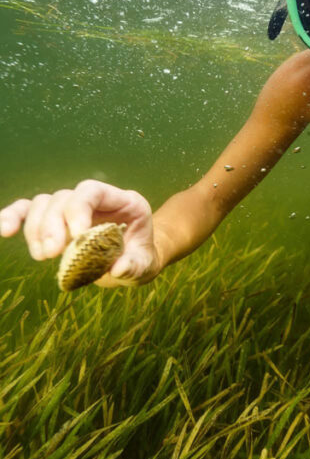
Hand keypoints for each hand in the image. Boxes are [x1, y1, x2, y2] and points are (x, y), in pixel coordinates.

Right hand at [0, 180, 158, 285]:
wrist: (135, 263)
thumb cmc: (142, 259)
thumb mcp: (146, 264)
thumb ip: (135, 265)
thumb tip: (119, 268)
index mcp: (123, 201)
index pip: (93, 190)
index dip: (79, 207)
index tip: (76, 236)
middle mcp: (95, 200)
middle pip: (63, 197)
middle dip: (53, 223)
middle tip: (52, 253)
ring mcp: (73, 209)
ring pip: (44, 204)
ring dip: (36, 229)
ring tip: (43, 256)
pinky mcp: (56, 223)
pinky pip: (29, 212)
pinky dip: (14, 217)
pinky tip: (5, 230)